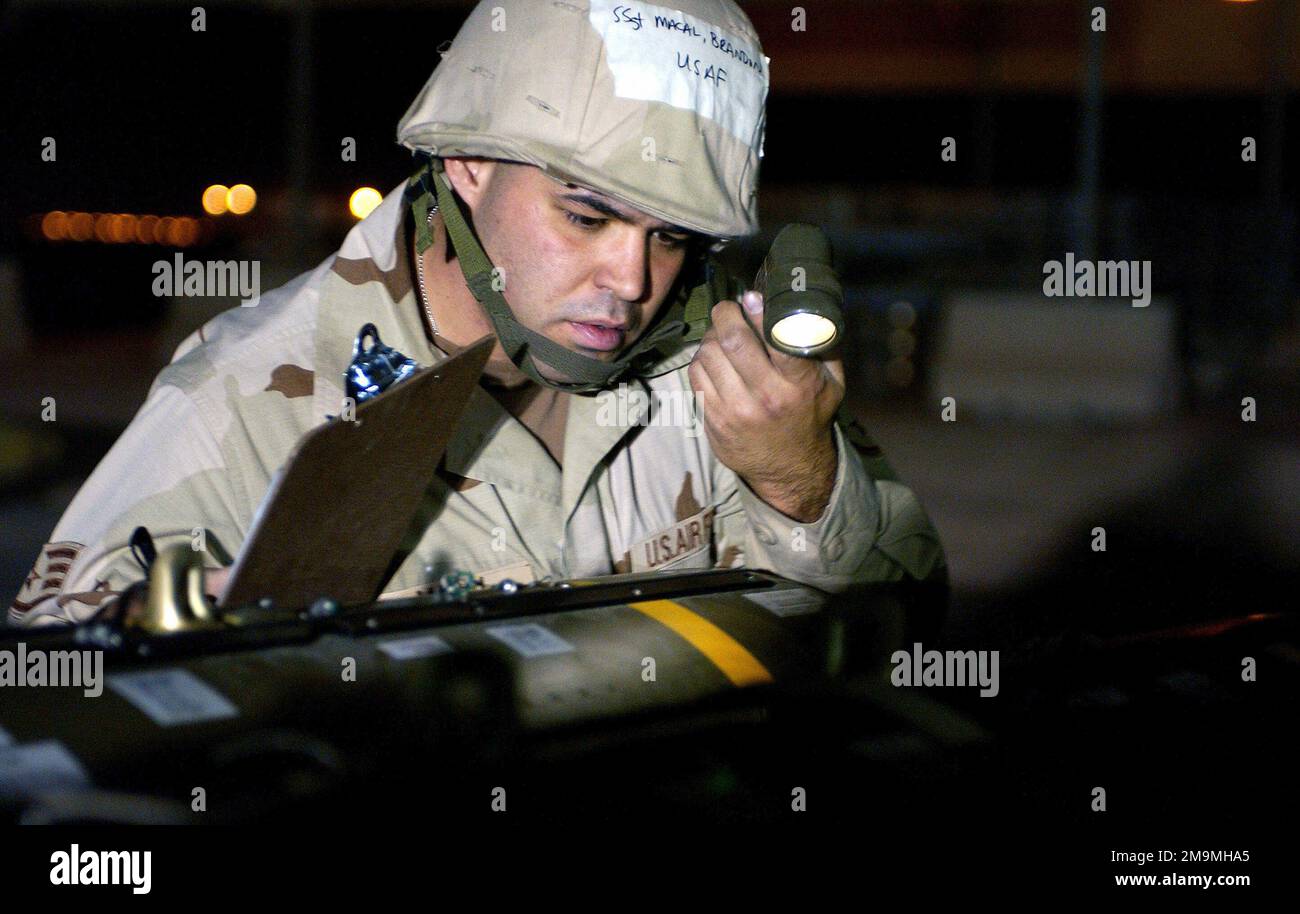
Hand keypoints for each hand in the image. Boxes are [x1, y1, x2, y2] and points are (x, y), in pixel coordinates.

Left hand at [687, 290, 844, 522]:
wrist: (791, 469)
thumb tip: (803, 303)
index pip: (774, 338)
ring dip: (712, 336)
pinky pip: (696, 375)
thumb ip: (822, 345)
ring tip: (721, 335)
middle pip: (732, 340)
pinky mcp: (713, 420)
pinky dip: (702, 359)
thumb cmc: (811, 415)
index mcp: (799, 385)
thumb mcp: (833, 383)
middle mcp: (765, 398)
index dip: (758, 311)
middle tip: (728, 308)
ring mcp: (735, 411)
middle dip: (726, 314)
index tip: (751, 297)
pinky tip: (714, 359)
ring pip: (708, 354)